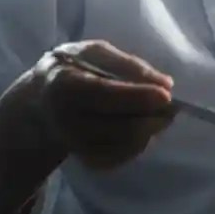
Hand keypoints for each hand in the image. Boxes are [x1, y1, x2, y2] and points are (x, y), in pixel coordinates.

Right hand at [31, 40, 175, 169]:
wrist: (41, 101)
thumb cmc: (74, 68)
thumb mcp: (94, 53)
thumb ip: (129, 65)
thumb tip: (165, 83)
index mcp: (64, 84)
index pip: (103, 94)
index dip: (137, 97)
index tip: (167, 94)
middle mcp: (65, 120)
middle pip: (118, 127)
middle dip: (153, 117)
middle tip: (173, 105)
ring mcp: (75, 145)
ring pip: (125, 145)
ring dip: (151, 129)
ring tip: (160, 113)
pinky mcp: (86, 161)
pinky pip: (122, 157)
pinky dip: (139, 143)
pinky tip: (143, 127)